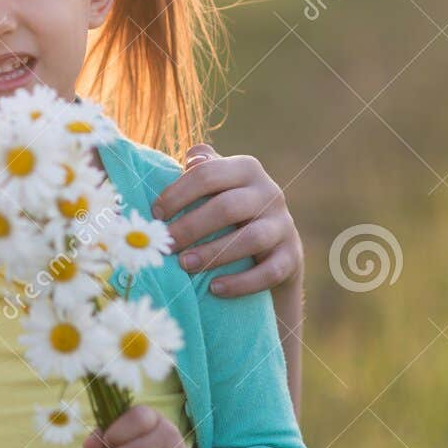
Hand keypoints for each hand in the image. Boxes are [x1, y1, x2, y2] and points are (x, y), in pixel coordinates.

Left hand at [151, 144, 302, 297]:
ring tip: (185, 265)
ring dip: (214, 253)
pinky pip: (270, 271)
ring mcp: (283, 225)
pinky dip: (242, 283)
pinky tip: (215, 289)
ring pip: (251, 239)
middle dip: (191, 226)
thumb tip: (192, 158)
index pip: (208, 174)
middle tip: (166, 244)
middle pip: (228, 206)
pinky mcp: (291, 256)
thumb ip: (203, 169)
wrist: (273, 245)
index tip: (156, 214)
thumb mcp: (218, 185)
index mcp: (246, 169)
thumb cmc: (230, 210)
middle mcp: (270, 192)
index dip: (178, 194)